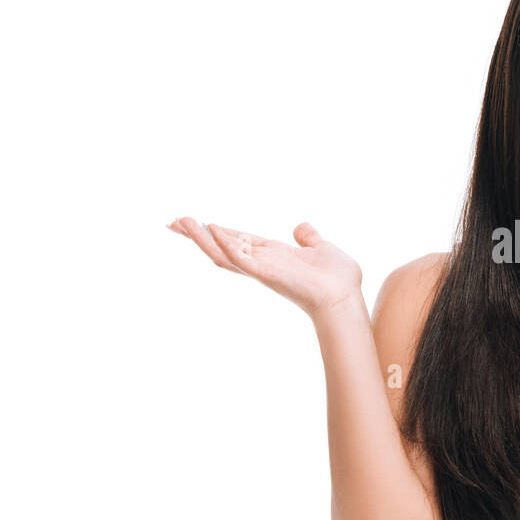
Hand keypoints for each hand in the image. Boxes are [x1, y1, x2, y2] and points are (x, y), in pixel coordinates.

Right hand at [167, 217, 362, 316]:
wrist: (346, 297)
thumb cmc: (338, 279)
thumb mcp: (322, 249)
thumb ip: (309, 238)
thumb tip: (300, 227)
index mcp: (272, 255)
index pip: (237, 240)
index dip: (216, 231)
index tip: (194, 221)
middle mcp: (262, 263)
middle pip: (221, 247)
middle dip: (197, 236)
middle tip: (172, 222)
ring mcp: (262, 270)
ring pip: (223, 255)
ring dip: (201, 238)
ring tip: (181, 221)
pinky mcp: (267, 274)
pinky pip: (241, 260)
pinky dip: (226, 244)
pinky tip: (214, 229)